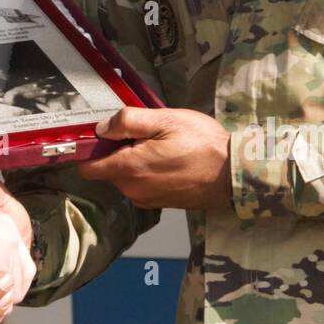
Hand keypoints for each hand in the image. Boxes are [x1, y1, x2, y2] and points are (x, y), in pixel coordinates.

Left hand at [79, 106, 230, 209]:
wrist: (235, 174)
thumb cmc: (203, 143)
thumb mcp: (165, 120)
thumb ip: (127, 122)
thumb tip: (101, 129)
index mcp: (129, 169)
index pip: (88, 168)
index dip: (89, 149)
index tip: (100, 134)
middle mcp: (133, 190)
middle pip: (108, 169)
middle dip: (118, 150)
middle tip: (145, 133)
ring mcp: (146, 199)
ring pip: (125, 176)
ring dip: (134, 160)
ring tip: (162, 145)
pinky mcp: (160, 203)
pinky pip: (141, 184)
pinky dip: (147, 172)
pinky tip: (169, 159)